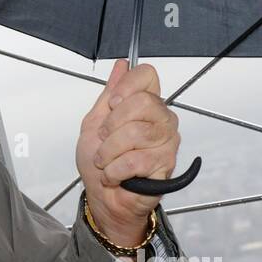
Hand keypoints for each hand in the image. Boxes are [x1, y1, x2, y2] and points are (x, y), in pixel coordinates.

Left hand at [75, 59, 179, 248]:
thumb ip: (108, 94)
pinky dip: (114, 171)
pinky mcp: (166, 166)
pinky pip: (135, 160)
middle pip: (142, 102)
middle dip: (112, 125)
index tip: (112, 104)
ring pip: (136, 133)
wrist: (102, 198)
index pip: (147, 74)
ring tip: (106, 161)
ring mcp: (167, 142)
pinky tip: (115, 175)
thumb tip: (121, 64)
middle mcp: (161, 119)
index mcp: (145, 104)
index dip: (126, 86)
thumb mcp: (94, 123)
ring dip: (109, 152)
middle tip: (104, 140)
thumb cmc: (99, 162)